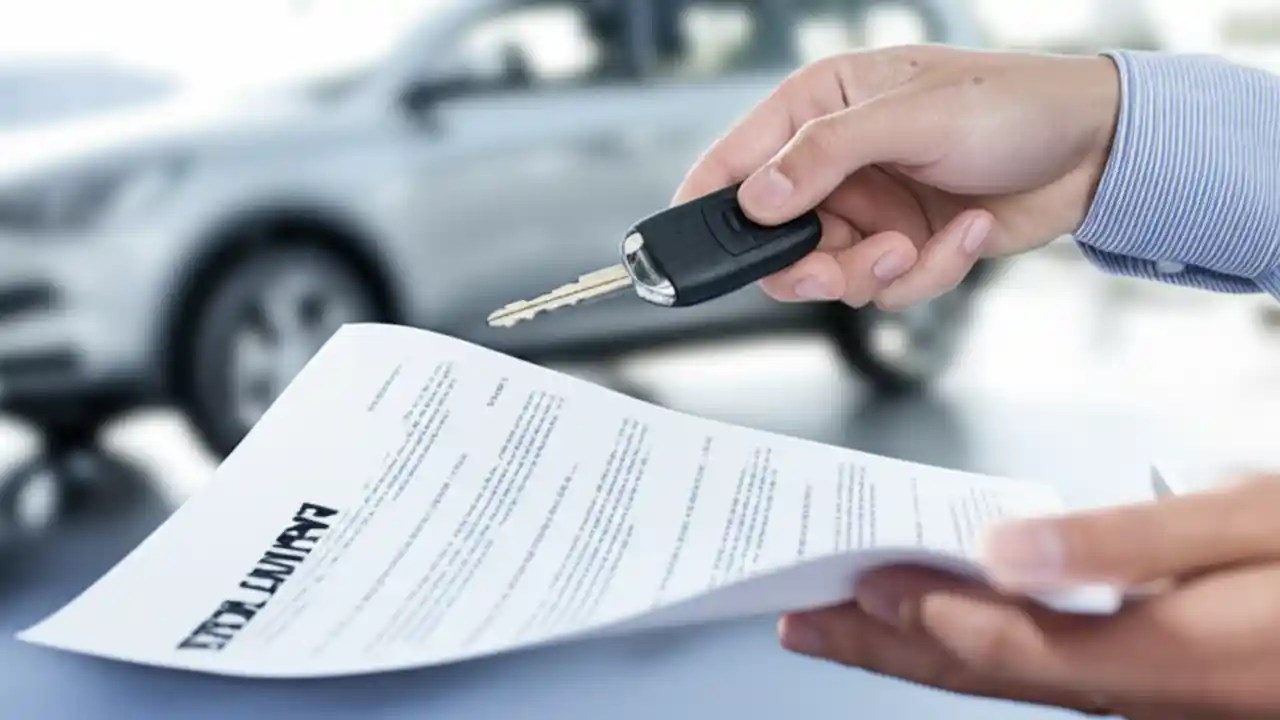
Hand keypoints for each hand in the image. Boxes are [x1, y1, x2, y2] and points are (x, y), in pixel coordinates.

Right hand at [674, 46, 1118, 309]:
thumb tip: (757, 196)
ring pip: (831, 274)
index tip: (684, 250)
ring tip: (918, 241)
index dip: (707, 205)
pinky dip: (929, 271)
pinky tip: (964, 231)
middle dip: (812, 264)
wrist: (1096, 151)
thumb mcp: (912, 116)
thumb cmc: (1012, 104)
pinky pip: (889, 286)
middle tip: (841, 266)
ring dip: (877, 272)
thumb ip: (825, 154)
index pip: (736, 160)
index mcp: (818, 109)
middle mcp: (835, 163)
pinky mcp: (905, 243)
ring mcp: (870, 207)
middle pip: (778, 239)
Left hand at [775, 476, 1279, 718]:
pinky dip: (982, 639)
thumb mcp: (1250, 527)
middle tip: (805, 620)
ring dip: (922, 646)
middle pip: (984, 672)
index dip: (918, 620)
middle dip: (886, 648)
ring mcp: (1147, 688)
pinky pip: (1047, 661)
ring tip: (853, 619)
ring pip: (1008, 672)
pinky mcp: (1157, 669)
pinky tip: (955, 616)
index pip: (1004, 646)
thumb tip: (1009, 550)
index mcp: (1162, 657)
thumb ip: (1126, 545)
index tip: (849, 588)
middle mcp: (1141, 689)